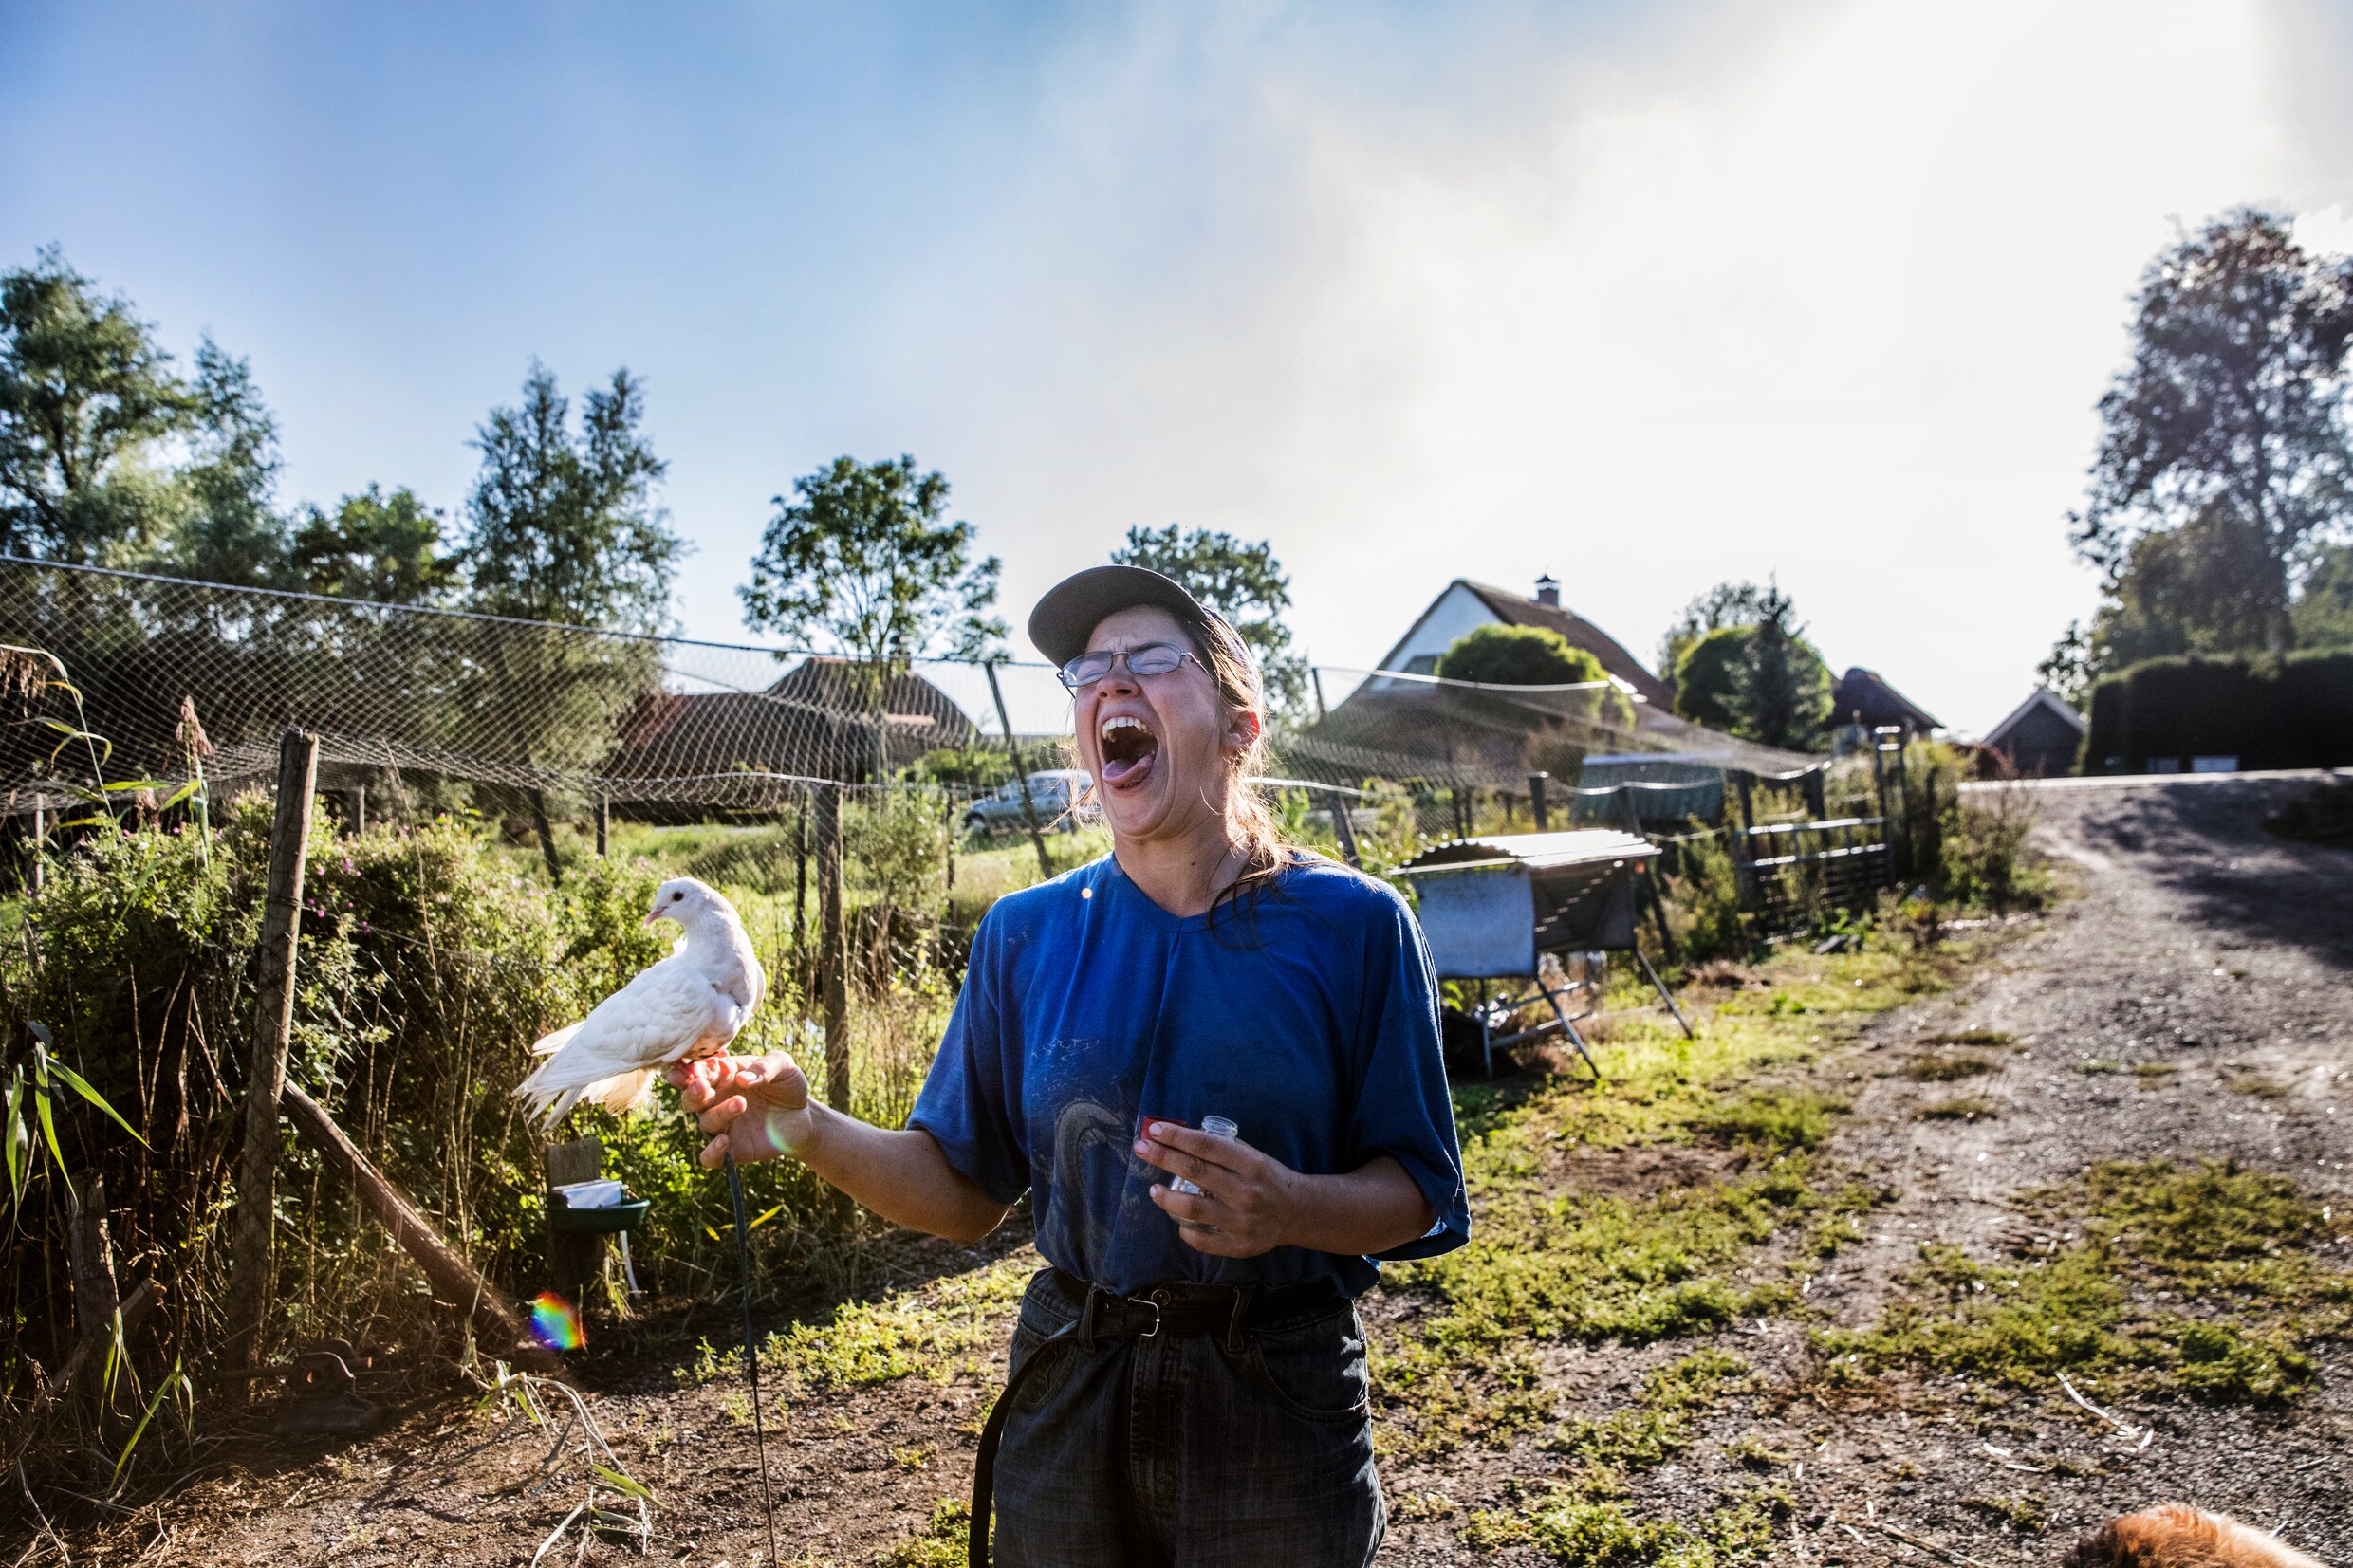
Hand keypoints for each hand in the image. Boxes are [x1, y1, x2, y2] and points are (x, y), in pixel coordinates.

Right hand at [666, 1052, 815, 1168]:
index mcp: (723, 1076)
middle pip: (692, 1100)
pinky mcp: (733, 1150)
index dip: (693, 1071)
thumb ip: (765, 1067)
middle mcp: (717, 1101)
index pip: (700, 1073)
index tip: (694, 1070)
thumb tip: (742, 1079)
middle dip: (692, 1093)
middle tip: (701, 1086)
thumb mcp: (783, 1066)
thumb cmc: (787, 1085)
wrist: (804, 1115)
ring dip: (717, 1114)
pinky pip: (710, 1158)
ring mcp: (723, 1126)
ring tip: (740, 1104)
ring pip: (705, 1123)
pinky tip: (724, 1141)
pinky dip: (712, 1152)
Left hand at [1133, 1121, 1303, 1256]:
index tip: (1155, 1130)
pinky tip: (1177, 1220)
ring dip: (1167, 1197)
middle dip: (1163, 1157)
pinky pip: (1202, 1240)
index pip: (1207, 1146)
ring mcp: (1242, 1221)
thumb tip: (1179, 1138)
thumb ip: (1223, 1150)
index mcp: (1251, 1164)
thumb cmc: (1267, 1179)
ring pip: (1194, 1209)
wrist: (1297, 1213)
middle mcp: (1246, 1192)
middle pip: (1195, 1172)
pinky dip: (1184, 1229)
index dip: (1178, 1137)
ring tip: (1154, 1190)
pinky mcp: (1238, 1246)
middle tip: (1141, 1149)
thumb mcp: (1254, 1156)